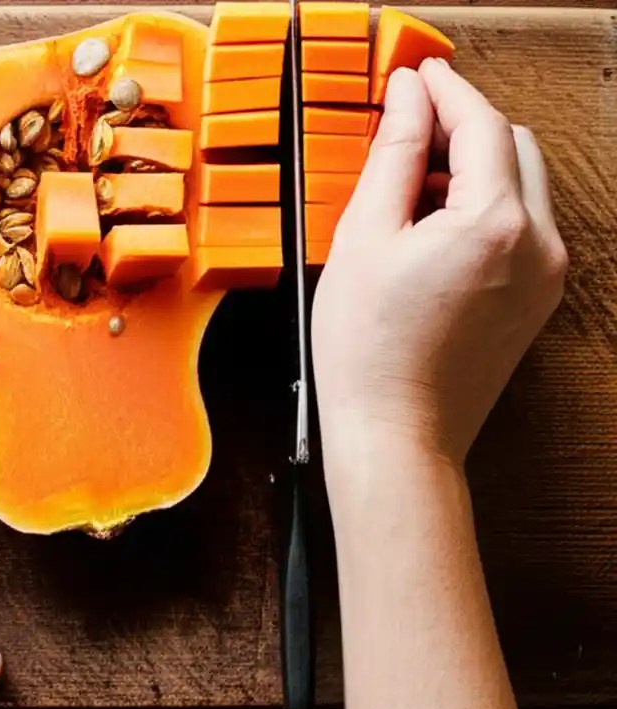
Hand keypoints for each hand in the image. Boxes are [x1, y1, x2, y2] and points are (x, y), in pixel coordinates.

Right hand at [312, 58, 567, 469]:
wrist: (396, 434)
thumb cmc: (368, 350)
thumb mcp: (363, 237)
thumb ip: (391, 155)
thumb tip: (406, 97)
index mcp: (496, 223)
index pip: (480, 125)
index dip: (444, 91)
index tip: (414, 74)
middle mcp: (539, 244)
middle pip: (512, 146)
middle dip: (461, 126)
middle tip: (404, 126)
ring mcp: (546, 274)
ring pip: (521, 184)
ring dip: (472, 166)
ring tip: (406, 188)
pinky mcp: (537, 298)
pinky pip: (521, 225)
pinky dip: (483, 207)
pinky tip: (430, 229)